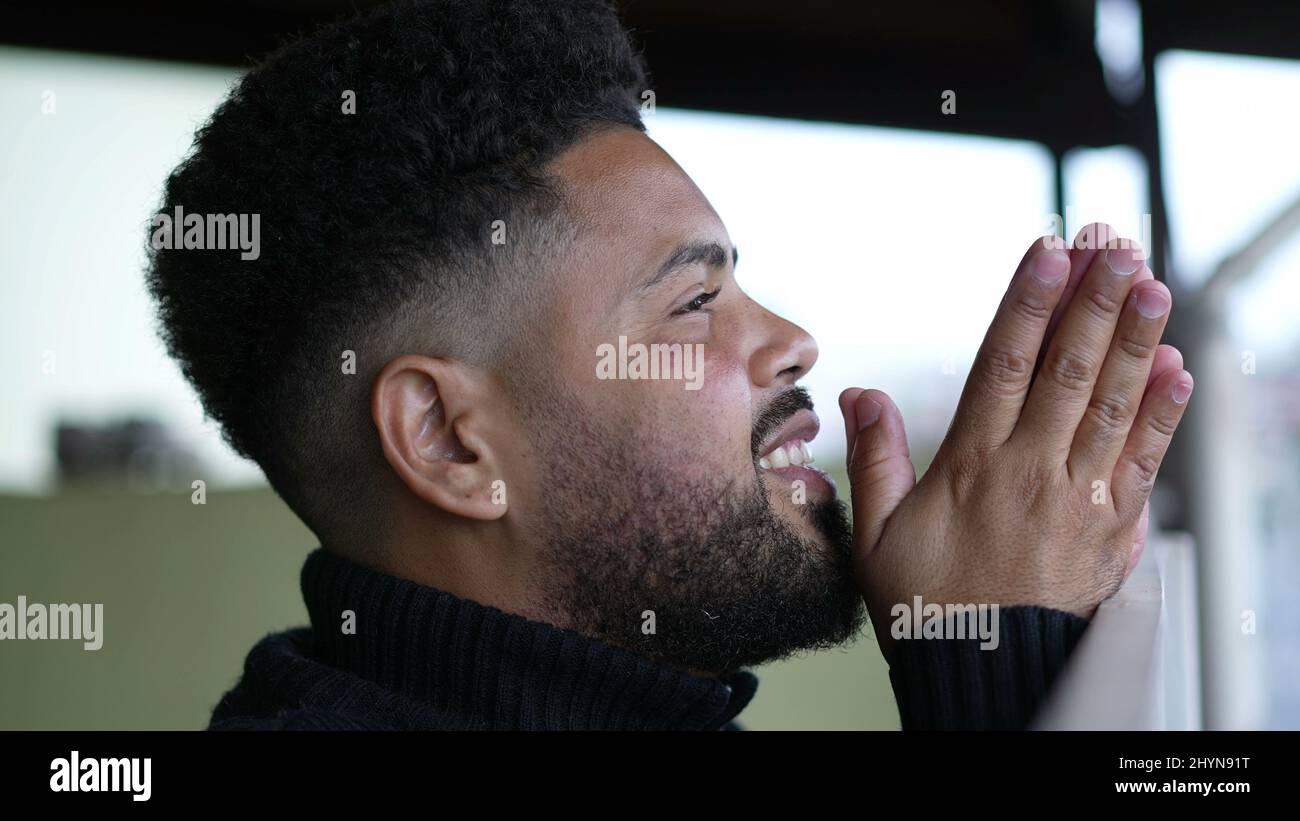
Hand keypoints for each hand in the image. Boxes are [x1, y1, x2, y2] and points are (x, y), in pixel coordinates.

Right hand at [840, 224, 1192, 656]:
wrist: (986, 677)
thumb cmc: (927, 605)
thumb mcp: (876, 535)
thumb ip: (873, 459)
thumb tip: (861, 393)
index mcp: (971, 466)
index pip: (1003, 366)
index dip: (1028, 305)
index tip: (1048, 254)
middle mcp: (1031, 472)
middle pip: (1068, 371)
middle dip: (1093, 302)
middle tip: (1114, 246)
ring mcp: (1079, 499)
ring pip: (1113, 405)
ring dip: (1136, 340)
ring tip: (1151, 285)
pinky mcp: (1114, 530)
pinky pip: (1145, 461)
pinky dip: (1164, 413)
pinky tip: (1178, 369)